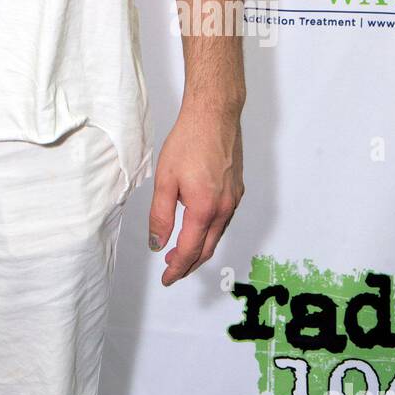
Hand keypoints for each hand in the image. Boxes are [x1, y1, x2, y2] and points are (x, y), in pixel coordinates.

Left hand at [147, 103, 243, 285]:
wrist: (214, 115)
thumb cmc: (188, 142)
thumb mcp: (165, 179)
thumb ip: (160, 215)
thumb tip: (157, 243)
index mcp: (204, 209)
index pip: (189, 251)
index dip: (176, 269)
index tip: (166, 278)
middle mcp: (224, 208)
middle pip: (206, 248)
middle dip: (188, 264)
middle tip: (171, 270)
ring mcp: (234, 199)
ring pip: (216, 234)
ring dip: (199, 248)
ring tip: (180, 251)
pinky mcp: (237, 189)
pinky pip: (223, 219)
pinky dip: (209, 231)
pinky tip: (197, 226)